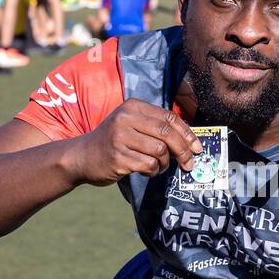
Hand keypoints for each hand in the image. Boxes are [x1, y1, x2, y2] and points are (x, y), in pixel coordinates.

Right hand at [66, 99, 202, 186]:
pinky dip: (153, 171)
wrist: (81, 156)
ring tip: (159, 166)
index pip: (169, 117)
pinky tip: (147, 171)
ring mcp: (120, 138)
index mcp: (133, 107)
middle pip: (167, 134)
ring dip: (165, 163)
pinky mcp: (118, 157)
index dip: (187, 133)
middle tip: (189, 163)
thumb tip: (189, 142)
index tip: (197, 148)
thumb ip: (155, 128)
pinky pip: (148, 165)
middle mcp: (126, 119)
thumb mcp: (130, 124)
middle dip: (183, 151)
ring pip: (160, 151)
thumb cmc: (113, 141)